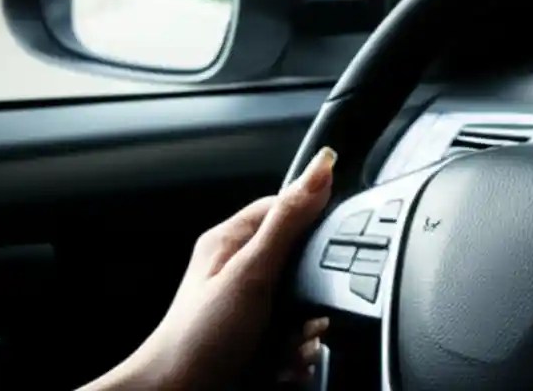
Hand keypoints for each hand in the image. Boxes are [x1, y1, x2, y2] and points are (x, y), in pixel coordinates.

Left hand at [82, 147, 337, 389]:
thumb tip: (322, 166)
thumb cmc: (200, 336)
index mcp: (231, 241)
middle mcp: (239, 271)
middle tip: (309, 315)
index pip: (286, 208)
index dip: (314, 223)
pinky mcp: (255, 341)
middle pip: (302, 261)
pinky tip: (291, 365)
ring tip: (296, 347)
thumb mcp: (252, 271)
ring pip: (304, 304)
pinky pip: (295, 338)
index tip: (332, 246)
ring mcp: (247, 308)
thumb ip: (289, 219)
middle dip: (317, 291)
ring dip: (310, 330)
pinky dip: (299, 354)